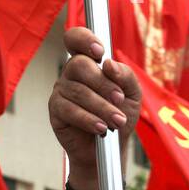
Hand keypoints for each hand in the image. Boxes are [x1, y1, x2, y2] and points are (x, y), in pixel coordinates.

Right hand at [49, 27, 141, 188]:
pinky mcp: (56, 111)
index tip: (100, 52)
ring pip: (78, 91)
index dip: (84, 39)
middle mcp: (71, 73)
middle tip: (119, 100)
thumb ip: (126, 76)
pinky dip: (89, 119)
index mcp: (89, 63)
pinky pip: (69, 110)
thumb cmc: (120, 116)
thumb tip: (109, 65)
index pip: (75, 39)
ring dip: (102, 107)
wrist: (110, 150)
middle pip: (79, 64)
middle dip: (103, 83)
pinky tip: (101, 128)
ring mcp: (61, 91)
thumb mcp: (132, 96)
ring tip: (117, 122)